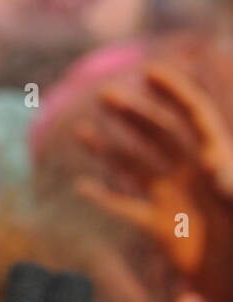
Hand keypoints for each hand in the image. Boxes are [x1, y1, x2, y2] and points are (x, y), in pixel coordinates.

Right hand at [74, 64, 232, 301]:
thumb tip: (211, 164)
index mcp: (219, 165)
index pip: (196, 118)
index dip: (175, 93)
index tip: (150, 74)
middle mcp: (194, 176)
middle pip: (160, 135)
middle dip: (134, 114)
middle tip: (106, 95)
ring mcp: (174, 200)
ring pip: (136, 166)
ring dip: (108, 148)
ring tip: (81, 132)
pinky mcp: (160, 228)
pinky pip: (125, 207)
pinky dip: (103, 198)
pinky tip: (81, 187)